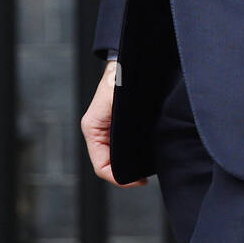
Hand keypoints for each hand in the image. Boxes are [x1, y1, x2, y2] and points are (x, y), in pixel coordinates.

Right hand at [80, 59, 148, 187]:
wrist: (128, 62)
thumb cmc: (120, 78)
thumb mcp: (117, 105)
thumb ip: (118, 129)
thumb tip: (130, 154)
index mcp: (93, 130)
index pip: (102, 166)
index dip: (119, 179)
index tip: (140, 181)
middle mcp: (100, 132)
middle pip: (110, 165)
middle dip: (126, 173)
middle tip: (145, 178)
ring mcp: (110, 130)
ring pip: (118, 157)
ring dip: (132, 164)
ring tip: (149, 168)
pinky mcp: (121, 126)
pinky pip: (126, 147)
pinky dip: (136, 153)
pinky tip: (151, 153)